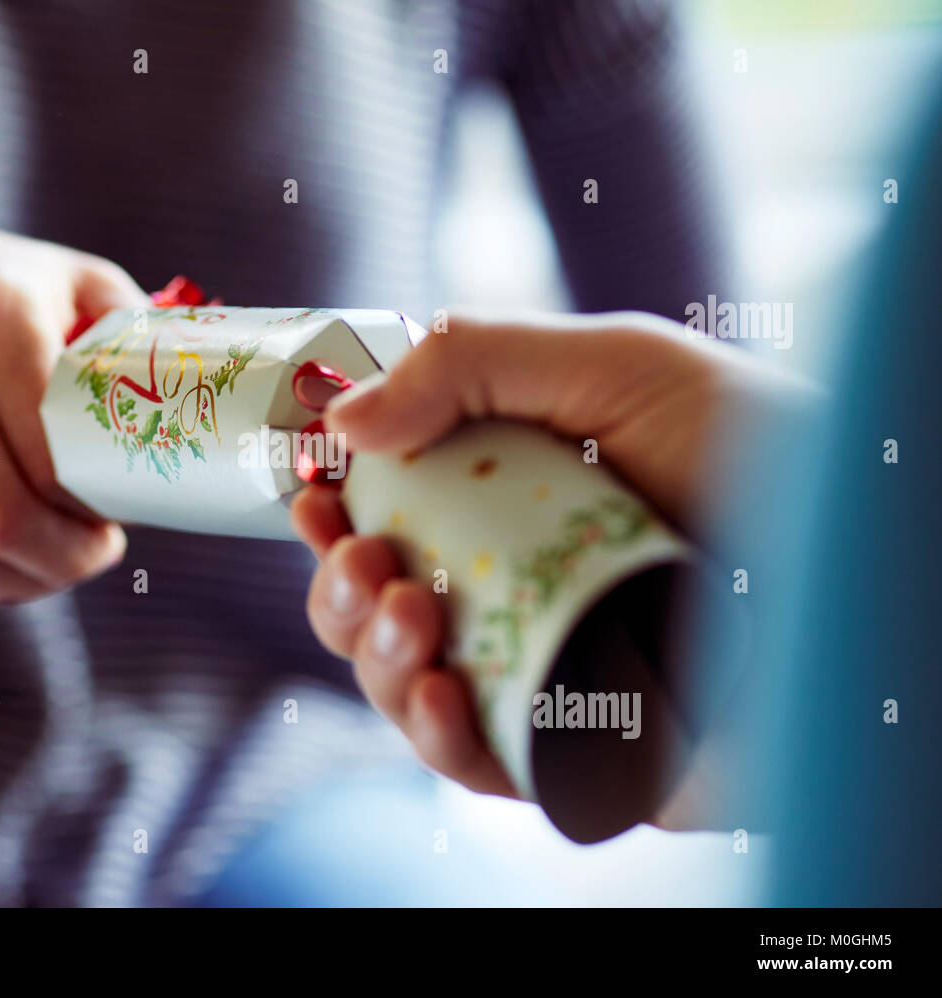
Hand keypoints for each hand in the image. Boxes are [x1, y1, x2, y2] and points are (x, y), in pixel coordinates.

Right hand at [292, 310, 810, 806]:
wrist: (856, 538)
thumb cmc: (750, 439)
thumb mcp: (610, 363)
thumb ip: (470, 362)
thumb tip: (343, 420)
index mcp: (505, 506)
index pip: (387, 521)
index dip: (331, 515)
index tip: (307, 494)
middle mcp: (511, 592)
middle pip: (379, 612)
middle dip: (341, 593)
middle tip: (356, 560)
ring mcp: (539, 672)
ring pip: (406, 689)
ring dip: (374, 656)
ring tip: (407, 612)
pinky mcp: (576, 750)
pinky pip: (475, 762)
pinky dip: (436, 735)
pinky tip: (440, 691)